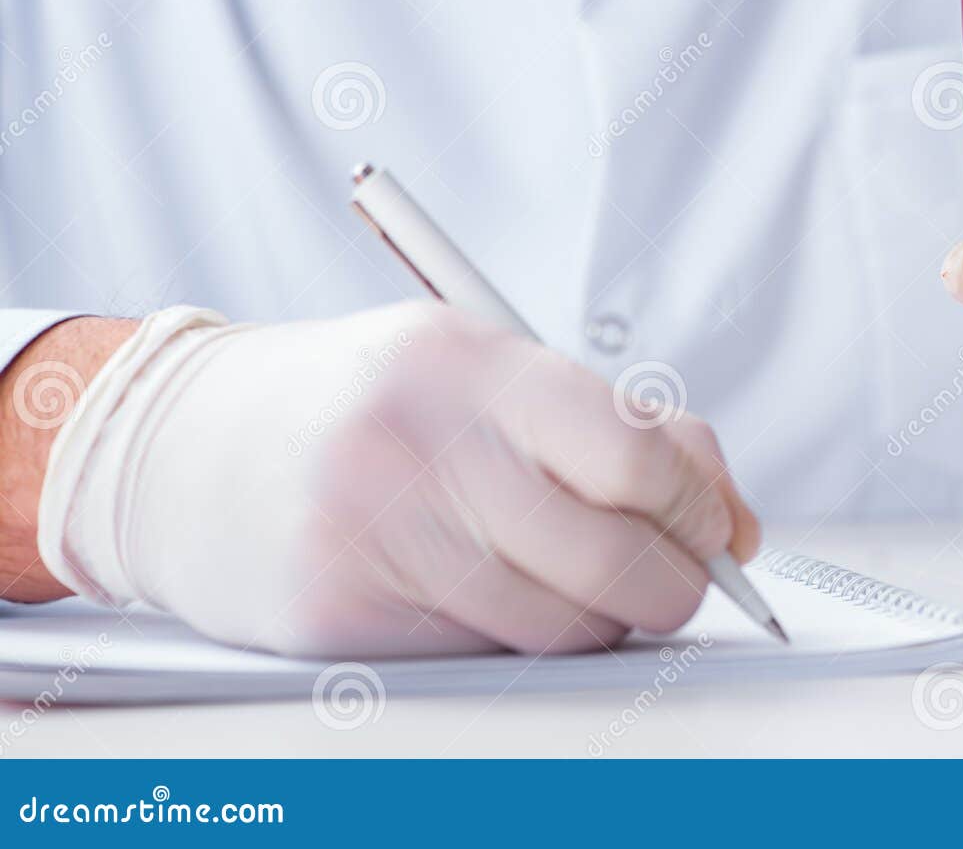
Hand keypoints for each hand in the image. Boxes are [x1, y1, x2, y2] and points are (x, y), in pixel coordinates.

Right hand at [35, 301, 758, 656]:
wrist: (176, 446)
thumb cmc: (361, 402)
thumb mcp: (483, 367)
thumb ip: (617, 425)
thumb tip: (734, 523)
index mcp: (466, 359)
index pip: (635, 455)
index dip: (702, 509)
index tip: (719, 530)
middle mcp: (418, 441)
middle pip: (614, 559)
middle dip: (674, 585)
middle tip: (676, 578)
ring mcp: (371, 532)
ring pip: (562, 628)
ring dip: (599, 619)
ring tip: (572, 578)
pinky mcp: (337, 614)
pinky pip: (488, 656)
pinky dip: (518, 638)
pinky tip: (487, 592)